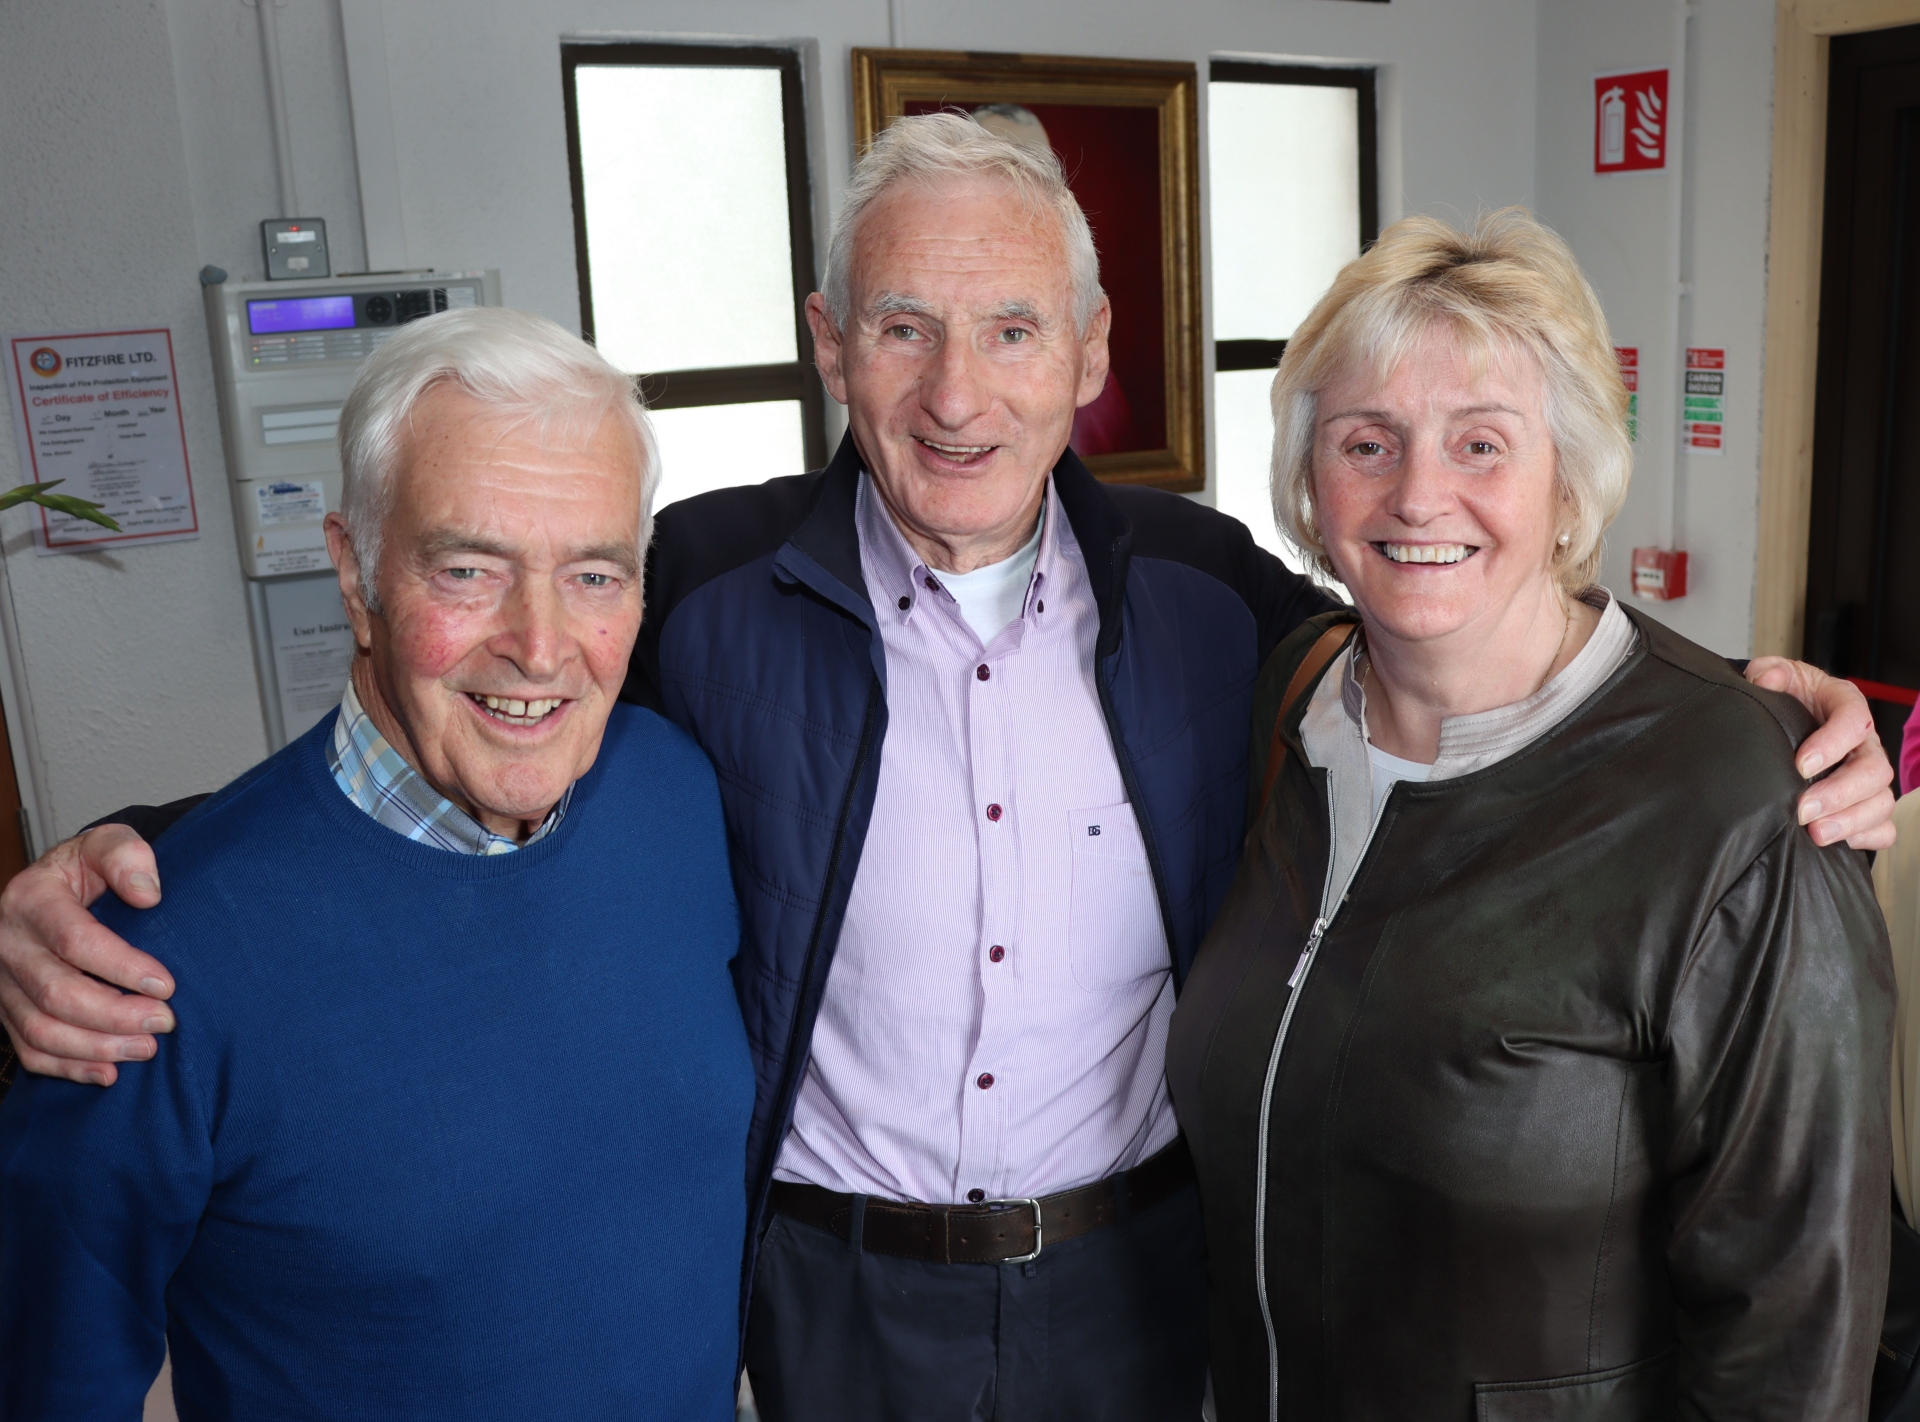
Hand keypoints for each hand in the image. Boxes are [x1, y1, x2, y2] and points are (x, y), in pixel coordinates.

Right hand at [0, 825, 172, 1085]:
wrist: (56, 887)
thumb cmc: (88, 868)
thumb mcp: (106, 843)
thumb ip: (127, 856)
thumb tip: (147, 894)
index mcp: (30, 899)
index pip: (74, 940)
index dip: (122, 966)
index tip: (167, 985)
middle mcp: (7, 943)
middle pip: (56, 993)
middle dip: (115, 1014)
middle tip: (165, 1022)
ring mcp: (2, 981)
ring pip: (39, 1029)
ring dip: (96, 1047)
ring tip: (146, 1049)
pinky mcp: (5, 1009)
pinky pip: (28, 1049)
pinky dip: (68, 1067)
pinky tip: (108, 1072)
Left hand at [1745, 657, 1896, 850]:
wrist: (1785, 718)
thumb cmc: (1787, 698)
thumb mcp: (1777, 676)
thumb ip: (1770, 672)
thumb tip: (1766, 679)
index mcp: (1847, 706)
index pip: (1855, 721)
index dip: (1832, 744)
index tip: (1801, 765)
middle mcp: (1864, 743)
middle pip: (1874, 770)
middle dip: (1839, 793)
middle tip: (1803, 809)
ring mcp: (1868, 775)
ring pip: (1881, 802)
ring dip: (1850, 821)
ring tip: (1815, 833)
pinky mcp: (1865, 803)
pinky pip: (1884, 826)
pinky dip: (1867, 837)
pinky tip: (1838, 843)